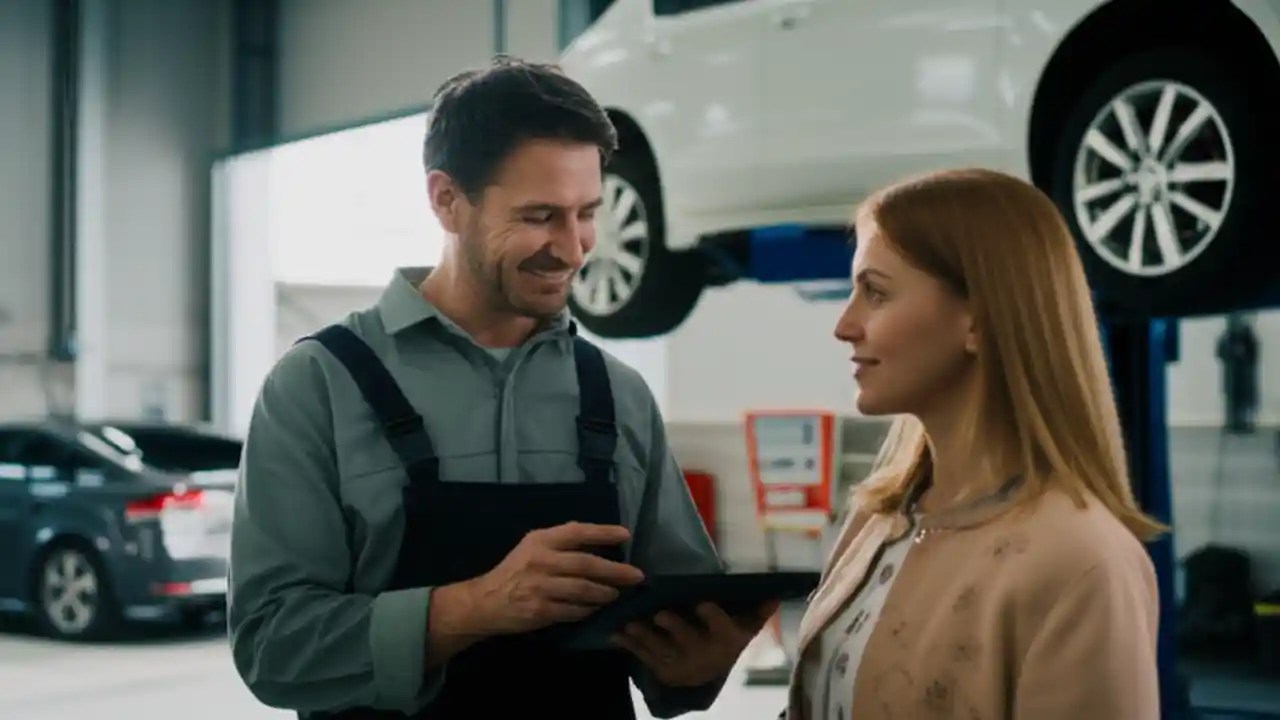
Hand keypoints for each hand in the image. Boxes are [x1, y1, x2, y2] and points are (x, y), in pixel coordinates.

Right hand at [469, 522, 644, 635]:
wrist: (486, 601)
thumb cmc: (515, 571)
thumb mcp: (532, 547)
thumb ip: (560, 542)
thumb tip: (599, 541)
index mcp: (540, 541)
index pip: (576, 532)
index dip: (603, 532)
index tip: (625, 535)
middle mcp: (541, 561)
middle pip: (586, 564)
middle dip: (615, 570)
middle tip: (636, 575)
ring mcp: (540, 587)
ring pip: (583, 590)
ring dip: (605, 592)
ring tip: (617, 594)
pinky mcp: (540, 611)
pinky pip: (573, 611)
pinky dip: (589, 610)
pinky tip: (597, 608)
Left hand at [611, 600, 780, 687]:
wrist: (705, 675)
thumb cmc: (725, 640)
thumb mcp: (744, 629)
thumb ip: (757, 611)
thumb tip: (777, 593)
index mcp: (724, 641)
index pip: (721, 628)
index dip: (712, 617)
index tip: (702, 602)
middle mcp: (702, 655)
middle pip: (687, 640)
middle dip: (674, 628)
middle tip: (660, 614)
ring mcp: (678, 664)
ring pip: (660, 649)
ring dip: (644, 636)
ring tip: (630, 622)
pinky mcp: (658, 668)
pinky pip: (641, 656)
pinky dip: (628, 644)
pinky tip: (615, 632)